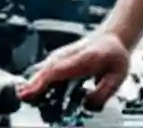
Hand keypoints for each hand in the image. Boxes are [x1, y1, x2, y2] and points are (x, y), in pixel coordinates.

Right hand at [16, 32, 130, 110]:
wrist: (111, 38)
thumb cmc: (113, 55)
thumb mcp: (117, 77)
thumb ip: (102, 93)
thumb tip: (87, 105)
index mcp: (80, 59)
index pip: (55, 71)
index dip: (39, 84)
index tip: (27, 94)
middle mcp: (65, 57)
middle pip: (42, 72)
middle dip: (31, 88)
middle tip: (25, 100)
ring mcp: (59, 58)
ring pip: (40, 72)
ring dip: (33, 86)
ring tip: (28, 99)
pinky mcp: (56, 62)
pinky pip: (43, 74)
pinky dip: (37, 84)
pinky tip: (36, 96)